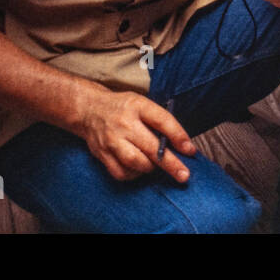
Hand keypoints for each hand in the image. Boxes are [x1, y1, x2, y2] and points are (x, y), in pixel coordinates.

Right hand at [74, 86, 197, 182]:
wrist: (89, 109)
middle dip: (170, 163)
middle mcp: (124, 123)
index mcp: (138, 106)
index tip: (190, 150)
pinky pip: (120, 172)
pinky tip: (139, 169)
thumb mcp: (142, 104)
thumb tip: (182, 144)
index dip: (178, 136)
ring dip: (150, 168)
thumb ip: (160, 120)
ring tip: (156, 166)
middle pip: (151, 147)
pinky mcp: (102, 154)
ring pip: (135, 162)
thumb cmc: (124, 108)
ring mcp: (111, 140)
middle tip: (184, 175)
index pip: (162, 120)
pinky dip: (133, 174)